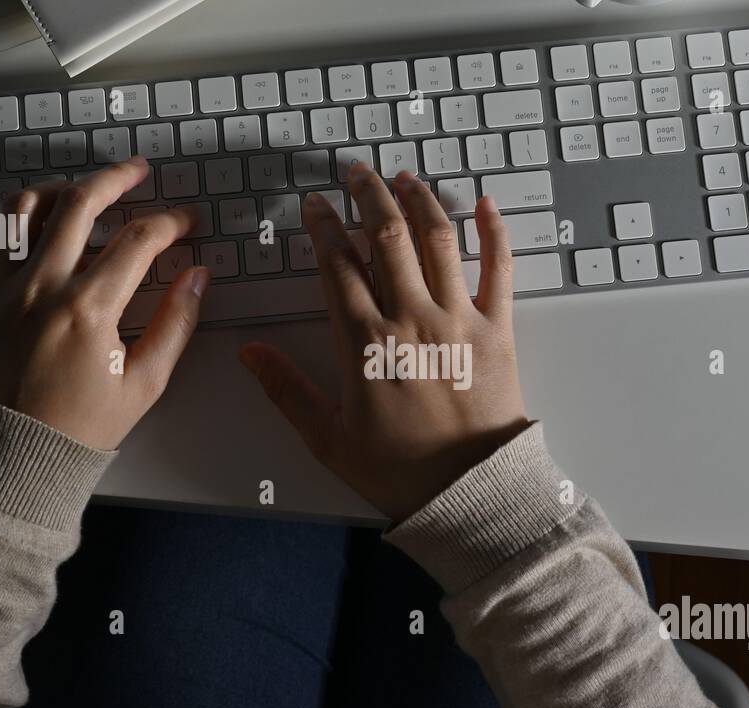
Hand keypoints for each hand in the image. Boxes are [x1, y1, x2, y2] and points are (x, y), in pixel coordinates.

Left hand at [0, 157, 208, 450]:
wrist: (11, 456)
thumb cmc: (80, 426)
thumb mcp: (144, 383)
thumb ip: (175, 324)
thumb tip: (197, 277)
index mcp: (88, 310)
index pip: (140, 240)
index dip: (171, 223)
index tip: (185, 223)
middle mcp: (40, 288)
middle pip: (82, 203)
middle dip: (118, 178)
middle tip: (138, 173)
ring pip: (27, 207)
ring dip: (61, 190)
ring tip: (83, 192)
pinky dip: (10, 221)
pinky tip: (33, 224)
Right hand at [240, 164, 529, 519]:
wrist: (471, 493)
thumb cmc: (401, 471)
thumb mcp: (328, 438)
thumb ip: (286, 389)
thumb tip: (249, 352)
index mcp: (365, 343)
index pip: (338, 265)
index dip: (324, 227)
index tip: (316, 206)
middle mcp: (411, 319)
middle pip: (386, 236)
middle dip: (368, 195)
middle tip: (357, 172)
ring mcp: (458, 319)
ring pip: (437, 240)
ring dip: (420, 200)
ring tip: (405, 177)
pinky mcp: (498, 329)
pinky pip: (499, 269)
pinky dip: (494, 232)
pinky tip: (485, 204)